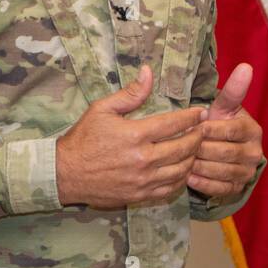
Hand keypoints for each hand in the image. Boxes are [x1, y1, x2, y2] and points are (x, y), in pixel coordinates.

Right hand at [55, 65, 207, 208]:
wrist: (64, 173)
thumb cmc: (83, 138)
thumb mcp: (102, 109)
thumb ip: (130, 93)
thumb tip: (148, 72)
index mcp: (135, 134)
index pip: (174, 124)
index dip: (191, 117)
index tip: (201, 113)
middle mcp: (143, 159)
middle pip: (183, 148)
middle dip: (198, 137)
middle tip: (203, 130)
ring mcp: (142, 180)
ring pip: (181, 170)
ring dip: (192, 158)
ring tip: (195, 148)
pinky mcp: (139, 195)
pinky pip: (169, 189)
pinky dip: (181, 179)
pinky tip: (182, 169)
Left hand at [187, 62, 263, 198]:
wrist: (218, 149)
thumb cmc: (218, 123)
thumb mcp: (223, 106)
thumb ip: (233, 89)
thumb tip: (246, 66)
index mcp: (253, 131)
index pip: (231, 131)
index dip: (211, 129)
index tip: (194, 126)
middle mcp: (255, 153)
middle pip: (224, 153)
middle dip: (201, 148)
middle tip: (183, 144)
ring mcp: (247, 173)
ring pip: (220, 171)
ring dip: (199, 165)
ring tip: (182, 159)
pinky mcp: (237, 189)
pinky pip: (218, 189)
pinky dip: (201, 182)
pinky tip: (188, 176)